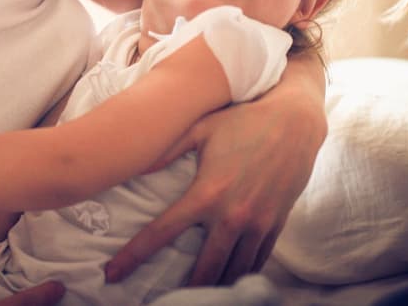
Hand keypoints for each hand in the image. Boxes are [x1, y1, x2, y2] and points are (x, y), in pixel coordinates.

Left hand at [106, 86, 325, 285]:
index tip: (113, 273)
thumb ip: (166, 149)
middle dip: (184, 291)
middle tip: (165, 300)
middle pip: (203, 269)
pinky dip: (242, 273)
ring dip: (215, 287)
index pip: (162, 233)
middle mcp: (232, 215)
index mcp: (206, 193)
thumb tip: (134, 163)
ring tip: (197, 296)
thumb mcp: (199, 128)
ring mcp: (257, 224)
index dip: (134, 256)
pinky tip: (229, 280)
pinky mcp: (276, 225)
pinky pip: (257, 261)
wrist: (294, 122)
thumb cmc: (242, 120)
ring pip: (233, 271)